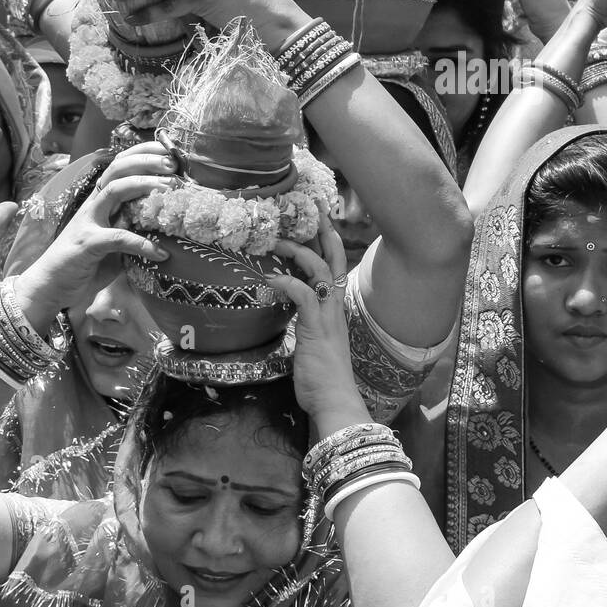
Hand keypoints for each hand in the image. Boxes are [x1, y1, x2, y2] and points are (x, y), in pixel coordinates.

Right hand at [9, 147, 173, 333]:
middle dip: (146, 161)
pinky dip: (143, 243)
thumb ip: (135, 229)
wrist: (50, 287)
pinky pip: (119, 237)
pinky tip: (161, 253)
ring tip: (171, 189)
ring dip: (144, 184)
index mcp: (101, 200)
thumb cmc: (85, 263)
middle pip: (118, 168)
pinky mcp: (88, 243)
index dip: (143, 153)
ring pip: (115, 189)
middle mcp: (93, 204)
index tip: (169, 150)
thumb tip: (169, 224)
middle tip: (173, 165)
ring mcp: (89, 221)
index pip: (119, 165)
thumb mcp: (115, 242)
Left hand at [288, 214, 362, 427]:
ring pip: (320, 269)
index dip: (326, 241)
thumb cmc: (322, 379)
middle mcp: (335, 306)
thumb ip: (303, 324)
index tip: (316, 220)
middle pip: (333, 257)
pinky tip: (271, 277)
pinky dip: (287, 281)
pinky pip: (305, 294)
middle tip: (314, 205)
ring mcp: (328, 315)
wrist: (335, 402)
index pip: (332, 266)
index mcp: (334, 309)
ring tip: (276, 240)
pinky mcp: (317, 327)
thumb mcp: (311, 344)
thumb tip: (287, 314)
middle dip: (323, 230)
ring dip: (298, 251)